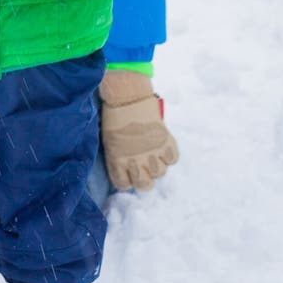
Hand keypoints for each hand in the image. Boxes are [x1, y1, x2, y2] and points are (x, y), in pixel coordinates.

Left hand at [99, 70, 178, 190]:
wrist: (127, 97)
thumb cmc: (114, 117)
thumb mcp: (109, 141)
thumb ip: (118, 159)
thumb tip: (128, 169)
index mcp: (117, 161)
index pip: (124, 185)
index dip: (127, 179)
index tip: (128, 172)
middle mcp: (135, 161)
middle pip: (145, 185)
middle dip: (144, 179)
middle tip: (144, 167)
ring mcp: (152, 153)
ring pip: (160, 173)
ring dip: (157, 165)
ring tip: (153, 153)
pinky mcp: (165, 142)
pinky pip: (173, 159)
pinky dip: (169, 155)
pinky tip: (163, 146)